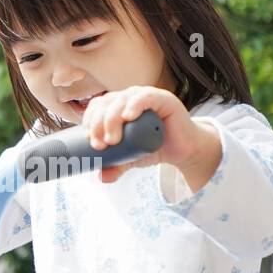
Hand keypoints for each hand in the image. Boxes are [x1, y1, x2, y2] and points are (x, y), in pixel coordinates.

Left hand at [80, 86, 220, 184]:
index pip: (97, 107)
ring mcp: (146, 96)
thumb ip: (117, 165)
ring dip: (112, 119)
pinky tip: (128, 116)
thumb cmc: (156, 147)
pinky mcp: (163, 99)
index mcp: (118, 107)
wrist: (184, 150)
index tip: (89, 140)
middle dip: (98, 123)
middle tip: (98, 145)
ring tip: (111, 140)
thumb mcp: (132, 158)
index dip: (89, 120)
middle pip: (106, 103)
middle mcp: (130, 98)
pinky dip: (135, 105)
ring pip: (122, 100)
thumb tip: (102, 177)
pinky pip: (146, 97)